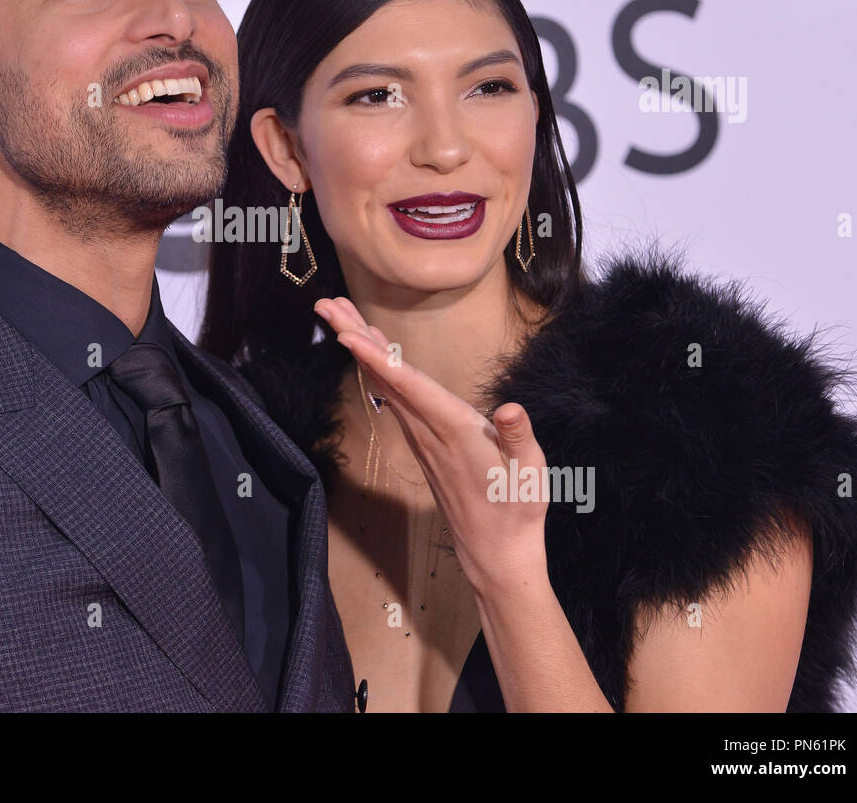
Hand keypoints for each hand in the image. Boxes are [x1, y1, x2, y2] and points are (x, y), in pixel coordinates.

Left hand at [314, 295, 549, 598]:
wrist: (495, 551)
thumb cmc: (517, 508)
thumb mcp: (530, 472)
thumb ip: (518, 437)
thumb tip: (508, 411)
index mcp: (452, 429)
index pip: (407, 385)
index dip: (376, 357)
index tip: (345, 333)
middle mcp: (428, 429)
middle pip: (384, 376)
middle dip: (354, 337)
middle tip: (326, 304)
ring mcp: (422, 437)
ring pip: (384, 384)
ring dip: (362, 348)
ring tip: (341, 315)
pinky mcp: (425, 442)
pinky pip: (393, 397)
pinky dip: (378, 368)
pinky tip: (372, 353)